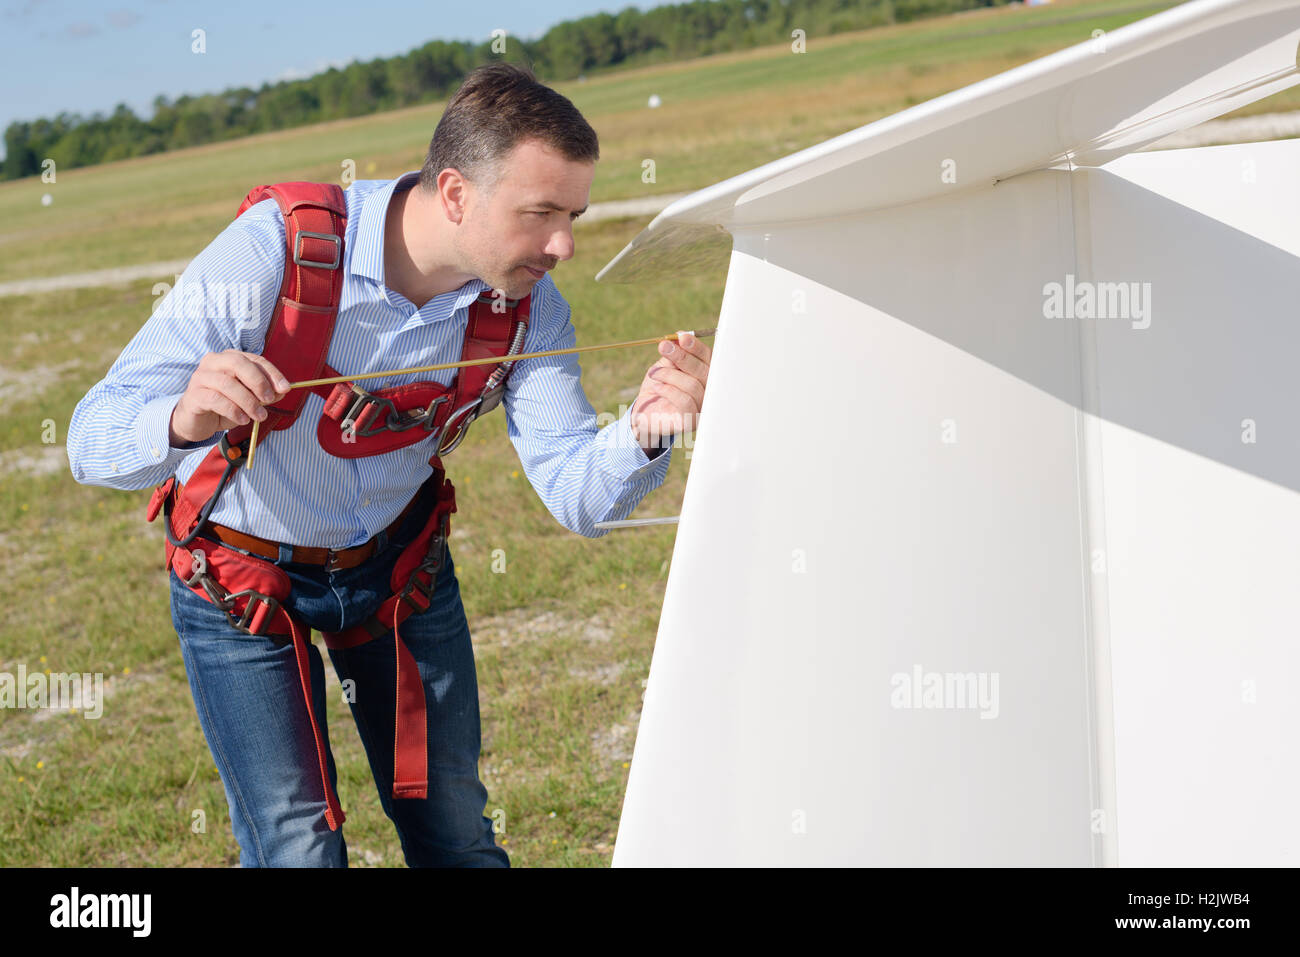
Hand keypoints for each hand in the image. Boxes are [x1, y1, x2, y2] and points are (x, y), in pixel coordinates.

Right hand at [169, 349, 291, 445]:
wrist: (197, 422)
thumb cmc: (226, 406)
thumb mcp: (250, 399)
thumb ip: (265, 393)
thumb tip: (282, 391)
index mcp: (230, 357)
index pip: (255, 360)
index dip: (272, 373)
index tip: (285, 389)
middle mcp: (213, 362)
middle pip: (239, 363)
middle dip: (258, 381)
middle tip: (269, 400)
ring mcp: (201, 377)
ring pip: (227, 383)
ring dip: (248, 401)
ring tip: (259, 416)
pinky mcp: (194, 395)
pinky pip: (216, 399)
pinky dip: (234, 410)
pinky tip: (243, 420)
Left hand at [630, 330, 710, 450]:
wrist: (644, 413)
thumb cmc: (658, 387)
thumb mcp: (665, 366)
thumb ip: (674, 353)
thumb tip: (680, 336)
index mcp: (706, 376)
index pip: (709, 359)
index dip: (696, 347)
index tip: (681, 337)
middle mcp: (709, 392)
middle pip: (704, 371)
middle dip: (683, 356)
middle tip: (663, 346)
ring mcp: (702, 408)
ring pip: (693, 385)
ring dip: (669, 375)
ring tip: (654, 374)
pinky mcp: (691, 422)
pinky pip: (685, 401)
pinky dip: (668, 390)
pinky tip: (656, 387)